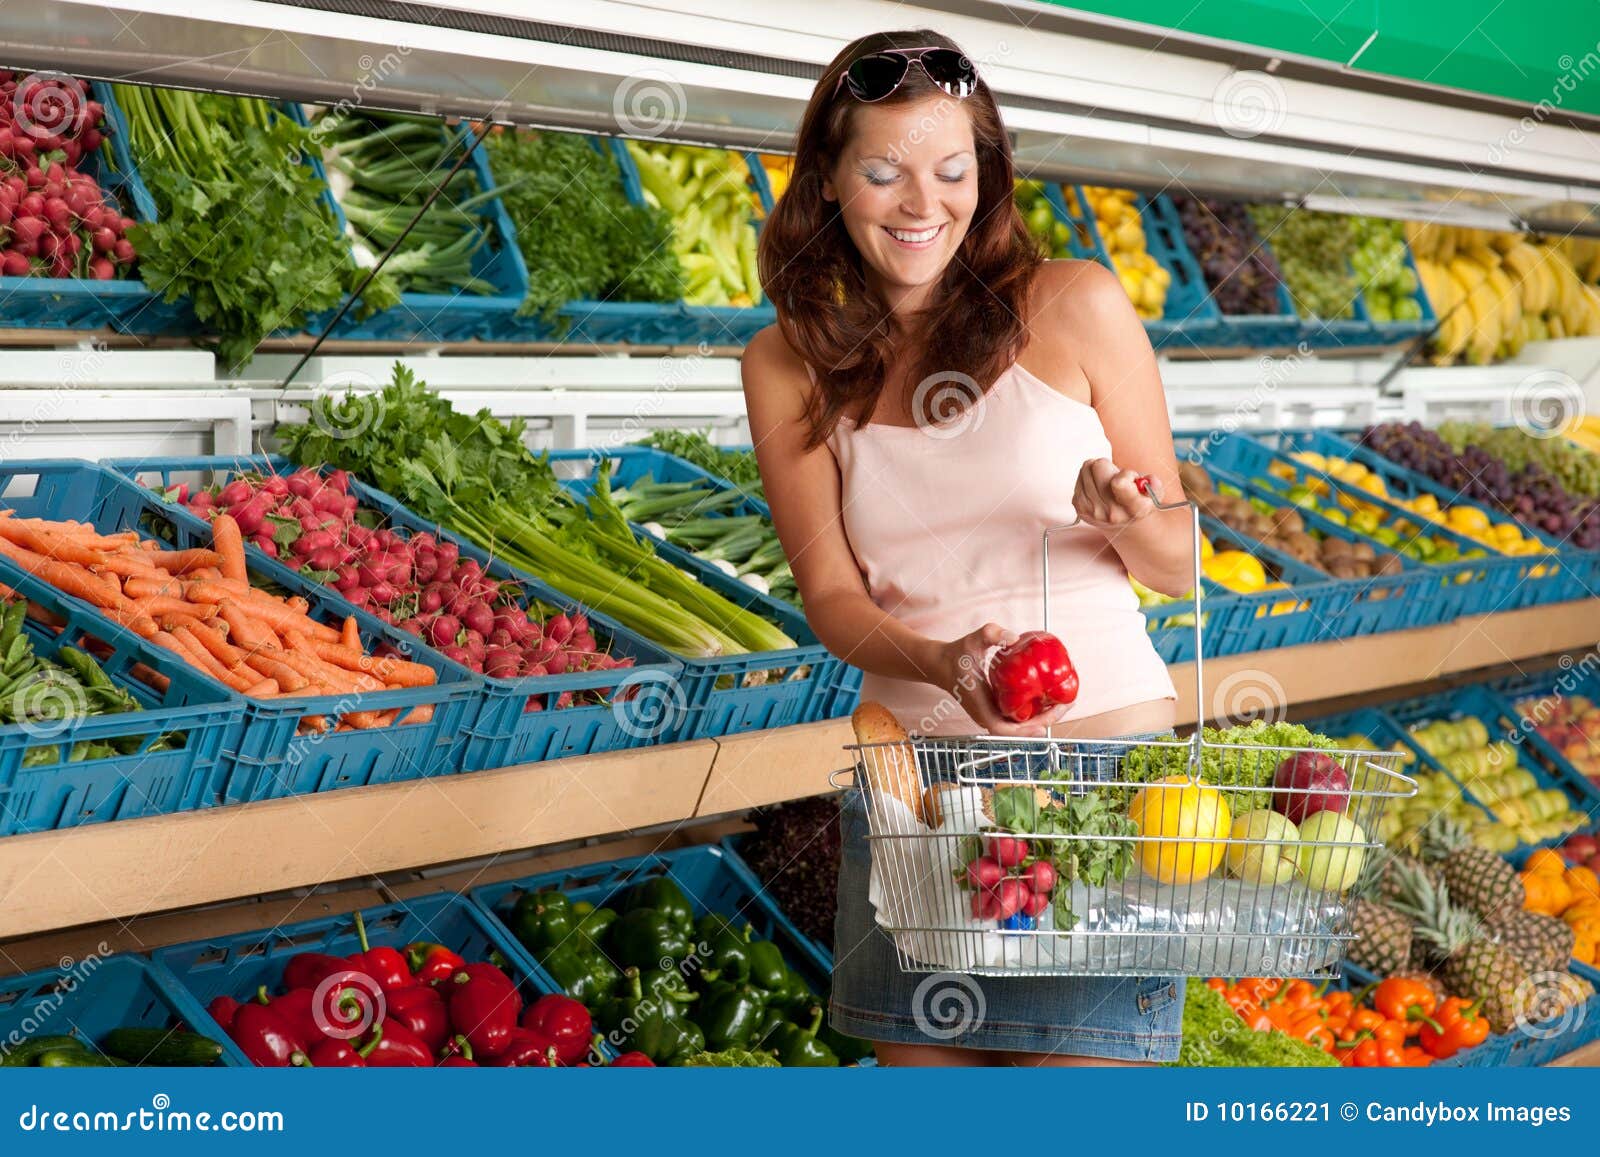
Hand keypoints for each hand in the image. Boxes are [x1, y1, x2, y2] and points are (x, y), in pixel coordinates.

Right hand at [931, 622, 1069, 737]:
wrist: (940, 664)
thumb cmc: (955, 656)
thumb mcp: (972, 641)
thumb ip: (991, 634)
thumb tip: (1014, 637)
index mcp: (982, 710)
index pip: (1009, 730)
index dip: (1031, 728)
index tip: (1051, 715)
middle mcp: (989, 717)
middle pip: (1022, 730)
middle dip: (1047, 720)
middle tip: (1068, 703)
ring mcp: (993, 714)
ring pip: (1022, 724)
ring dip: (1044, 717)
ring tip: (1065, 700)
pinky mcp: (996, 709)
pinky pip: (1019, 715)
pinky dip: (1035, 710)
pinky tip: (1049, 698)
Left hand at [1072, 458, 1160, 528]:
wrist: (1123, 525)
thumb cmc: (1138, 503)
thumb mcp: (1154, 495)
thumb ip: (1154, 485)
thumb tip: (1148, 479)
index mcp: (1134, 509)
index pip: (1119, 484)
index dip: (1125, 473)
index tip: (1130, 478)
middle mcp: (1112, 513)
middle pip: (1098, 467)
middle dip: (1108, 465)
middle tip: (1115, 476)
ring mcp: (1093, 511)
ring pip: (1087, 468)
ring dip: (1097, 470)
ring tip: (1108, 482)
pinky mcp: (1079, 507)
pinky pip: (1080, 476)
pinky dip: (1088, 477)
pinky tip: (1098, 487)